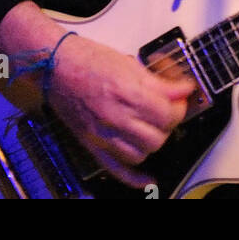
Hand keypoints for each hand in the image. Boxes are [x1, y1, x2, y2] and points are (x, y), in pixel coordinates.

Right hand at [45, 34, 194, 187]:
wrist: (56, 66)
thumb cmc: (88, 59)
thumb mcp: (129, 63)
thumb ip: (158, 81)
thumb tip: (182, 89)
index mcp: (126, 93)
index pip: (167, 112)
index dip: (180, 105)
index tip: (182, 95)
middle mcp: (115, 117)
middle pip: (157, 136)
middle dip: (169, 123)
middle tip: (169, 110)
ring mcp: (102, 134)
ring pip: (141, 154)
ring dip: (153, 142)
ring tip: (153, 127)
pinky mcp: (92, 144)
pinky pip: (115, 169)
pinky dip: (135, 178)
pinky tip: (148, 180)